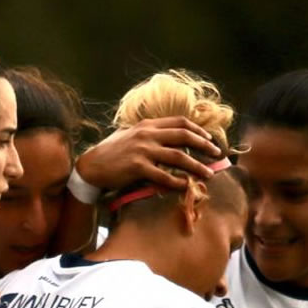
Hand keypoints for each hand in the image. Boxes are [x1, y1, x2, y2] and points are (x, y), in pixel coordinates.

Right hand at [75, 117, 221, 192]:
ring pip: (178, 157)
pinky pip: (163, 175)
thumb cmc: (110, 152)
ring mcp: (143, 151)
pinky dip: (177, 181)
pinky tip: (186, 185)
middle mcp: (147, 135)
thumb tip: (166, 136)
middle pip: (184, 136)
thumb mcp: (129, 135)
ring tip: (208, 174)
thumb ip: (148, 133)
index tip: (209, 139)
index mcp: (147, 125)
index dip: (197, 130)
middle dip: (204, 145)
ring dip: (196, 166)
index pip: (179, 122)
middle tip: (217, 154)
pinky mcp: (138, 167)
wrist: (90, 166)